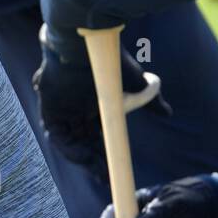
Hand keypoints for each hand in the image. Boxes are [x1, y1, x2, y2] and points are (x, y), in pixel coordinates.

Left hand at [32, 24, 169, 179]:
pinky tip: (83, 158)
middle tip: (105, 176)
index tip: (112, 169)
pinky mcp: (49, 106)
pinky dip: (68, 148)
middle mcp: (74, 108)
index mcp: (91, 103)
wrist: (87, 41)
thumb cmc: (110, 59)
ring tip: (98, 171)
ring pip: (69, 140)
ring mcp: (61, 107)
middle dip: (93, 160)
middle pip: (82, 140)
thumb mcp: (136, 84)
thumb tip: (168, 112)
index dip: (103, 152)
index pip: (95, 133)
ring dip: (81, 158)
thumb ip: (149, 99)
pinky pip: (56, 134)